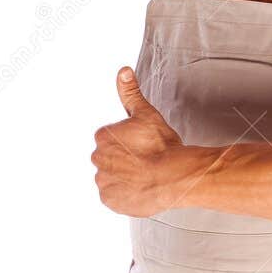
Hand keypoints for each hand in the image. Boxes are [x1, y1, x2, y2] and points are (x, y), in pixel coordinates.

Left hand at [91, 69, 206, 216]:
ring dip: (125, 178)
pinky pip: (115, 197)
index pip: (112, 139)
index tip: (143, 146)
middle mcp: (98, 159)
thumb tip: (123, 71)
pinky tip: (141, 189)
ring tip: (145, 177)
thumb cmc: (162, 146)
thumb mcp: (146, 113)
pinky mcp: (110, 200)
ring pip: (112, 178)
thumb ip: (131, 92)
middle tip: (146, 162)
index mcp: (103, 136)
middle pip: (110, 158)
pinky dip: (126, 195)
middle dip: (125, 160)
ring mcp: (103, 181)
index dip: (130, 143)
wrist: (174, 176)